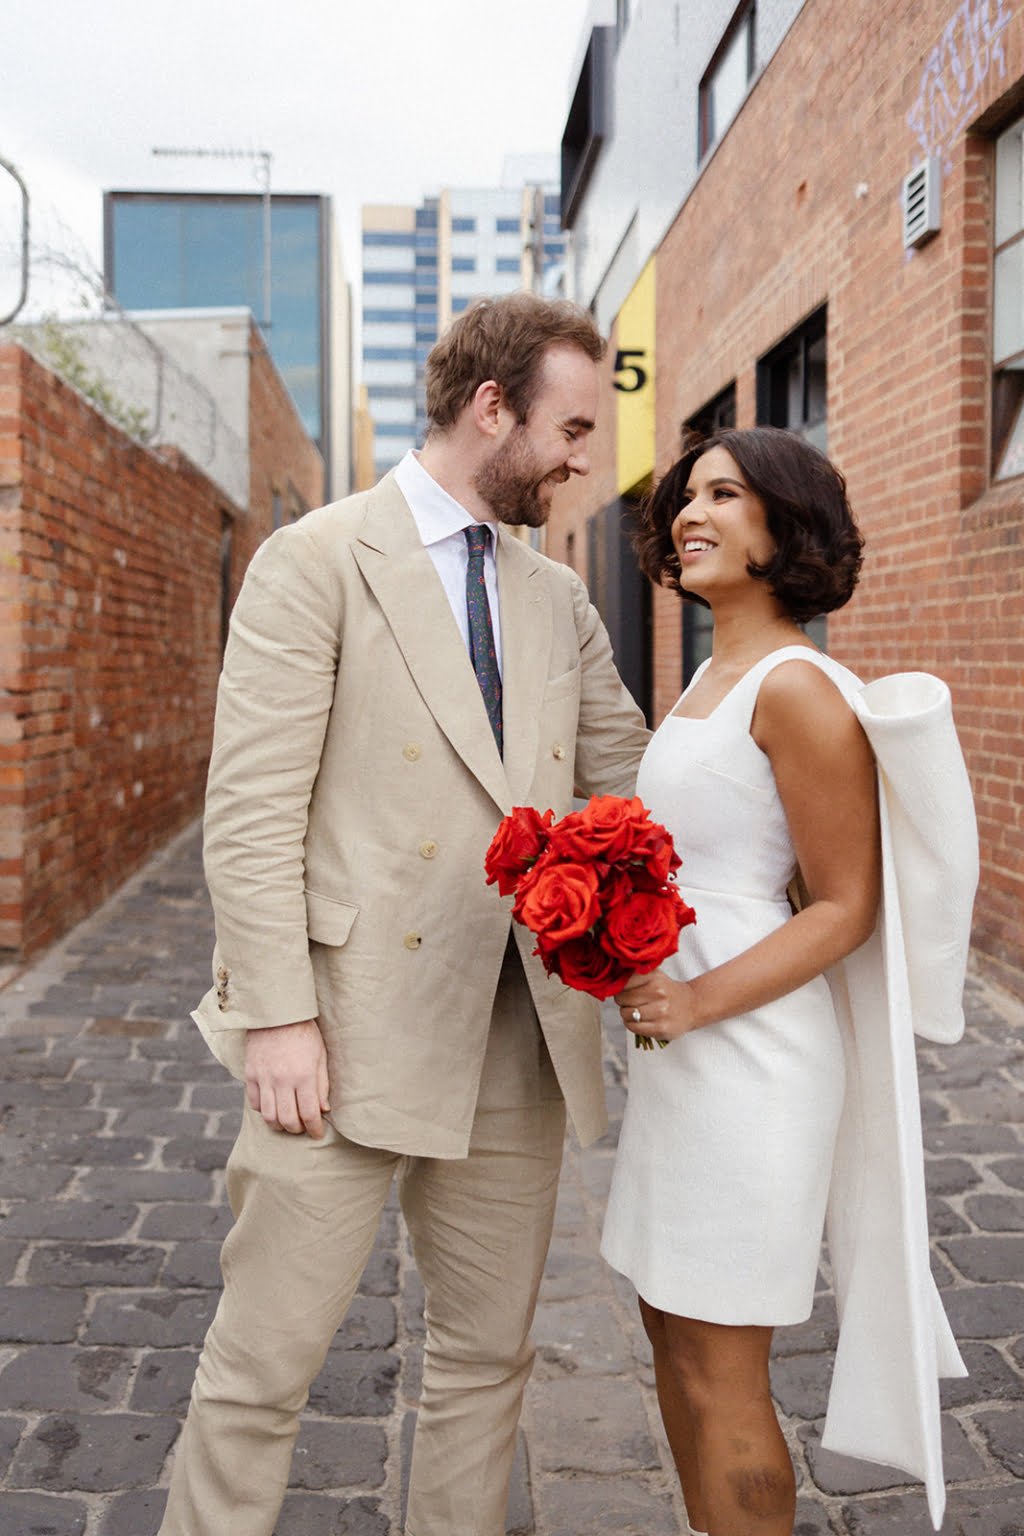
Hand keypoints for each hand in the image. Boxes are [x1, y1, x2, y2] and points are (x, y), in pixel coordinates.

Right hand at [245, 1018, 330, 1137]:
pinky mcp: (250, 1074)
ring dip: (279, 1125)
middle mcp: (283, 1080)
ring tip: (287, 1122)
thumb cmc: (304, 1032)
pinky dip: (263, 1110)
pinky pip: (254, 1102)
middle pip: (288, 1120)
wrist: (277, 1012)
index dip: (315, 1129)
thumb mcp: (320, 1055)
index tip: (318, 1133)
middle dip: (297, 1129)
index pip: (309, 1114)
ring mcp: (264, 1078)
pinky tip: (272, 1107)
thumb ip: (322, 1084)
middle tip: (303, 1127)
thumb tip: (324, 1110)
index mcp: (304, 1075)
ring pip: (269, 1116)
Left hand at [615, 970, 695, 1043]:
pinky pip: (633, 1027)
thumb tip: (610, 980)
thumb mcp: (654, 975)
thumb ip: (634, 975)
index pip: (622, 981)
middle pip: (621, 998)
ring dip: (626, 1014)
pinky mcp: (661, 1028)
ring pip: (626, 1013)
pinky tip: (639, 1021)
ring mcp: (660, 1011)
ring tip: (635, 1011)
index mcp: (654, 977)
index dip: (619, 986)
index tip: (624, 989)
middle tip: (630, 1002)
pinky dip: (631, 1025)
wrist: (692, 1006)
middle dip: (622, 1001)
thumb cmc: (668, 991)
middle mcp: (658, 992)